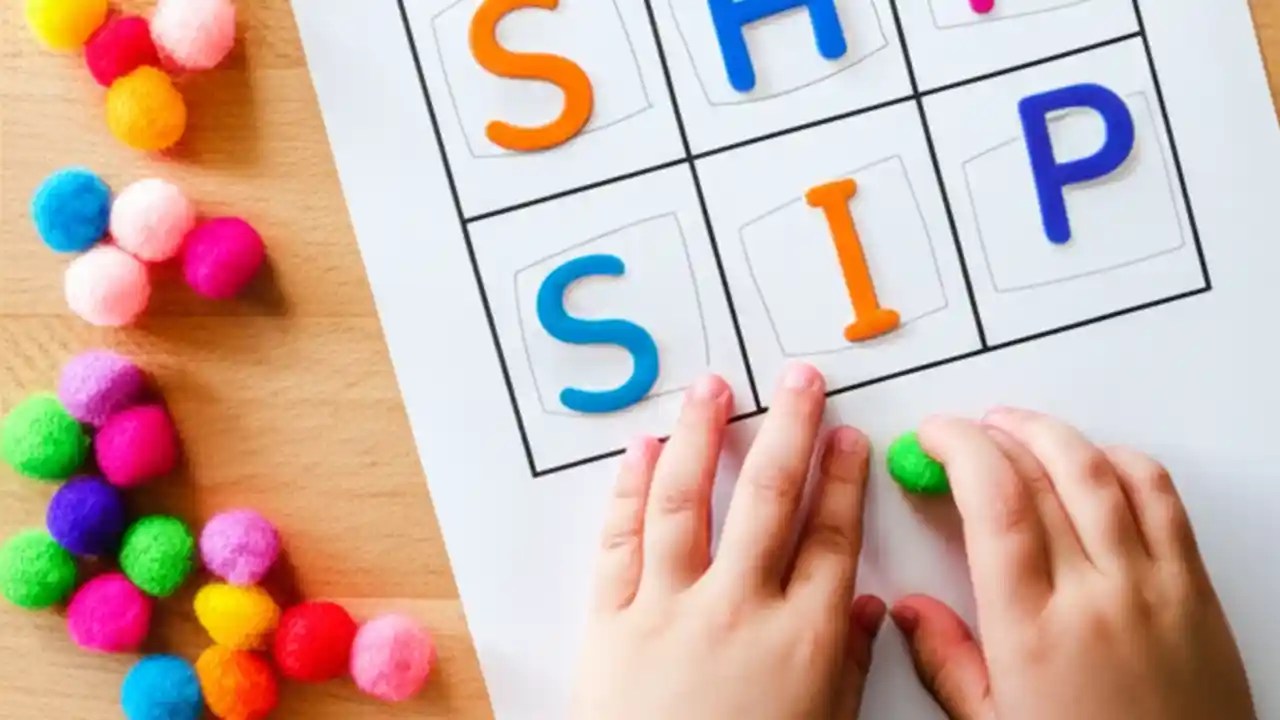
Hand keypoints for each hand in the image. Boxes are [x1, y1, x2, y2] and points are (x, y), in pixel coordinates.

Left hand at [572, 363, 884, 719]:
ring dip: (701, 434)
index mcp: (802, 638)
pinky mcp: (610, 621)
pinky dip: (629, 488)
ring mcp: (669, 609)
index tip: (845, 435)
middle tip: (798, 379)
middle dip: (787, 428)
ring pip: (687, 500)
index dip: (841, 478)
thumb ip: (844, 667)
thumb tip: (864, 606)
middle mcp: (738, 609)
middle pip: (769, 497)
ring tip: (711, 387)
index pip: (831, 535)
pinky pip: (620, 540)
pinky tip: (642, 449)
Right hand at [895, 408, 1254, 719]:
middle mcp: (1094, 595)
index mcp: (1031, 629)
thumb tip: (910, 612)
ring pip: (1099, 470)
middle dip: (992, 434)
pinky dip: (1121, 460)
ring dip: (1051, 433)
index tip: (934, 437)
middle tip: (964, 433)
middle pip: (1039, 474)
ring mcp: (1151, 586)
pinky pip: (1161, 496)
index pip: (992, 500)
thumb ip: (948, 662)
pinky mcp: (1194, 589)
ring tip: (1019, 427)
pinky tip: (1095, 459)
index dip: (958, 448)